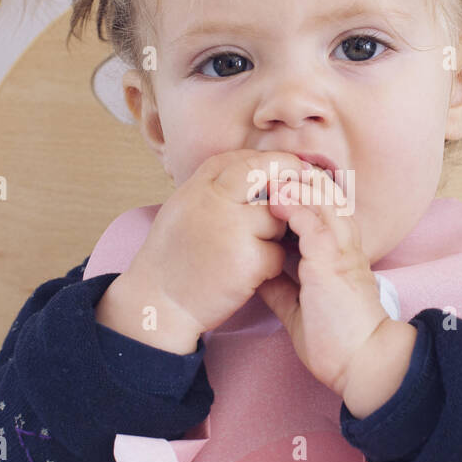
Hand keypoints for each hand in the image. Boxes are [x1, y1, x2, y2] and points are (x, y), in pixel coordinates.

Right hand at [115, 149, 314, 344]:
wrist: (157, 302)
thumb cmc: (173, 258)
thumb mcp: (183, 209)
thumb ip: (214, 189)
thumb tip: (257, 170)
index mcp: (198, 187)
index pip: (241, 160)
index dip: (269, 161)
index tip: (287, 166)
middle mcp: (215, 200)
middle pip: (265, 174)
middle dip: (288, 175)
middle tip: (303, 184)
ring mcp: (233, 228)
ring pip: (277, 218)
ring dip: (273, 234)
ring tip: (246, 251)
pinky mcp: (249, 259)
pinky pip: (277, 253)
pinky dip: (268, 265)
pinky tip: (247, 274)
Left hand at [255, 169, 398, 398]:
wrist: (360, 361)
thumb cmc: (335, 339)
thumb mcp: (298, 306)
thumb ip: (282, 285)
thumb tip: (260, 272)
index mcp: (338, 253)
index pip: (321, 209)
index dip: (297, 192)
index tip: (267, 185)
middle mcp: (343, 244)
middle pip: (324, 194)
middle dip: (296, 178)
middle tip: (266, 168)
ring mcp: (340, 249)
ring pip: (322, 199)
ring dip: (294, 184)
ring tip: (268, 172)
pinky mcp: (333, 259)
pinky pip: (315, 220)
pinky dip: (295, 206)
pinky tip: (275, 198)